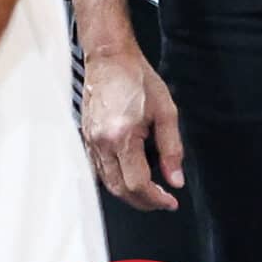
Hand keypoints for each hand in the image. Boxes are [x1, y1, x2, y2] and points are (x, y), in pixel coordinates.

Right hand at [83, 43, 184, 210]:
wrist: (110, 59)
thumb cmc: (137, 80)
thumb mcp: (167, 113)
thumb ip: (172, 150)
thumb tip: (175, 179)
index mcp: (122, 136)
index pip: (137, 183)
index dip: (156, 199)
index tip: (170, 201)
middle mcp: (101, 141)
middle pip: (119, 188)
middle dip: (143, 201)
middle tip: (163, 201)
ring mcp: (90, 139)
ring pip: (106, 181)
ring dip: (128, 192)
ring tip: (149, 191)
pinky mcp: (86, 136)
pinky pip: (98, 168)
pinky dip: (114, 179)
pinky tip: (130, 174)